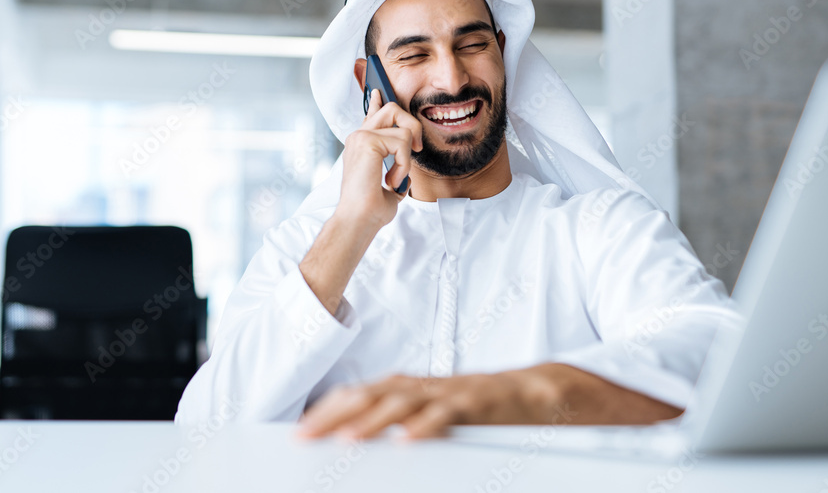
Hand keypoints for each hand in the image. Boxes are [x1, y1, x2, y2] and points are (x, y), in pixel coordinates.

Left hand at [294, 370, 561, 440]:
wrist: (529, 393)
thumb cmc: (474, 408)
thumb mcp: (428, 412)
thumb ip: (396, 419)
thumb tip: (353, 435)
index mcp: (406, 389)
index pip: (357, 396)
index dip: (326, 412)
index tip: (298, 433)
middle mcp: (420, 387)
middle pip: (369, 396)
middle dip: (334, 416)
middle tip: (305, 436)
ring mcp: (446, 393)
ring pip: (402, 402)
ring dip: (372, 420)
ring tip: (347, 439)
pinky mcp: (474, 404)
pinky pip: (446, 414)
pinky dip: (426, 426)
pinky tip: (406, 440)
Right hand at [336, 89, 422, 229]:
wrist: (359, 220)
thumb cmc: (371, 209)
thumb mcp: (390, 184)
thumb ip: (397, 170)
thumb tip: (408, 172)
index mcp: (361, 145)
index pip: (371, 115)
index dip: (378, 101)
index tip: (377, 92)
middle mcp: (358, 137)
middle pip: (392, 109)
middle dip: (412, 125)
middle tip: (415, 151)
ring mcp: (361, 137)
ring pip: (403, 128)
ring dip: (406, 158)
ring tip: (395, 178)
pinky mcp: (367, 141)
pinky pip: (402, 143)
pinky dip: (403, 164)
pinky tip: (391, 180)